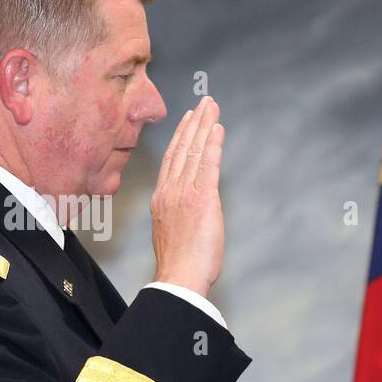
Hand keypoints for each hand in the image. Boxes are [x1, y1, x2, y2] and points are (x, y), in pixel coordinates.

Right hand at [150, 96, 224, 296]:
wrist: (179, 278)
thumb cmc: (179, 265)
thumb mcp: (173, 233)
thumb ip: (179, 215)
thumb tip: (188, 211)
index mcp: (162, 199)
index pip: (171, 160)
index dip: (181, 137)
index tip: (189, 120)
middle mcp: (170, 191)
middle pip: (182, 148)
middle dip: (194, 123)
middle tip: (204, 103)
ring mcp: (184, 193)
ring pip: (194, 151)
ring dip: (205, 126)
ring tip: (212, 107)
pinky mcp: (202, 200)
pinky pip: (208, 165)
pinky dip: (213, 144)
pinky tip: (218, 129)